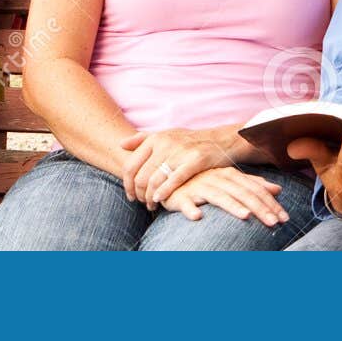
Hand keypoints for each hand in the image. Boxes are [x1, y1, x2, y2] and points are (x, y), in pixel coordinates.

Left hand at [120, 129, 235, 208]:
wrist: (220, 139)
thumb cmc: (189, 141)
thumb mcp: (166, 134)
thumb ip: (143, 139)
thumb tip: (120, 144)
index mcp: (155, 139)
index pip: (131, 165)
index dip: (127, 184)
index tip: (131, 196)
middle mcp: (165, 143)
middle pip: (142, 176)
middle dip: (140, 194)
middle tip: (143, 203)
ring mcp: (180, 151)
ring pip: (155, 180)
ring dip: (150, 197)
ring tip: (152, 205)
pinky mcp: (195, 160)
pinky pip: (175, 179)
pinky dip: (164, 192)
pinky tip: (160, 199)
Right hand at [157, 167, 288, 226]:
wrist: (172, 180)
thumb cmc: (205, 183)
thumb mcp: (231, 182)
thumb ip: (253, 184)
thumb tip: (278, 189)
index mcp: (231, 175)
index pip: (256, 190)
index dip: (271, 203)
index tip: (285, 218)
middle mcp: (217, 179)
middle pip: (243, 193)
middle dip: (260, 208)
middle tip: (274, 223)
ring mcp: (199, 187)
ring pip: (219, 196)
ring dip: (232, 206)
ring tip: (246, 217)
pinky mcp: (180, 196)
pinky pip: (185, 203)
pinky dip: (190, 209)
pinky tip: (197, 217)